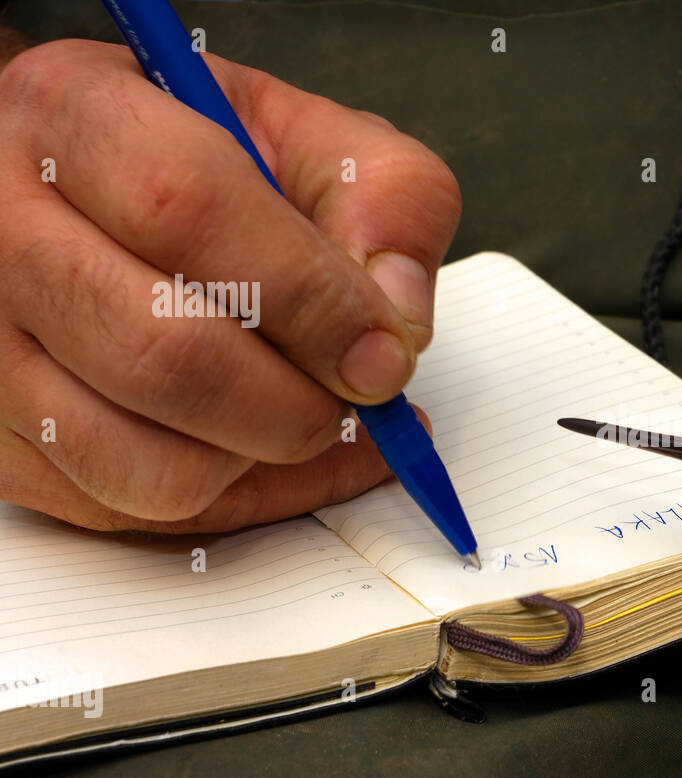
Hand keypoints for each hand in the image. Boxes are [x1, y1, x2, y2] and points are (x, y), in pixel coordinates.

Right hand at [0, 40, 459, 530]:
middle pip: (165, 357)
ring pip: (145, 464)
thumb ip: (386, 203)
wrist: (97, 193)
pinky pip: (131, 511)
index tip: (381, 351)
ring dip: (262, 461)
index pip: (185, 206)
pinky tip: (270, 453)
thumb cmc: (204, 164)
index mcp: (75, 115)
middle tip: (355, 398)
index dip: (309, 298)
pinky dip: (232, 500)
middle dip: (299, 404)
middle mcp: (3, 229)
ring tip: (301, 413)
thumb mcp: (313, 141)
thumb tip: (395, 326)